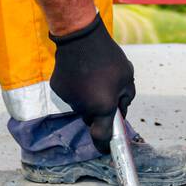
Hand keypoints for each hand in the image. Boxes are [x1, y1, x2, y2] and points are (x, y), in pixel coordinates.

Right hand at [50, 13, 134, 153]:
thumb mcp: (127, 77)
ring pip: (80, 105)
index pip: (101, 137)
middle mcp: (83, 108)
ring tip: (92, 76)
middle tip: (106, 92)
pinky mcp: (58, 89)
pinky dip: (75, 87)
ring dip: (87, 97)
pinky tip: (79, 71)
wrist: (79, 37)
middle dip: (99, 111)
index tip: (105, 148)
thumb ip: (126, 98)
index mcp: (102, 108)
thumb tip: (121, 110)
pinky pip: (70, 93)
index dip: (104, 145)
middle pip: (91, 118)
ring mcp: (68, 99)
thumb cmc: (108, 58)